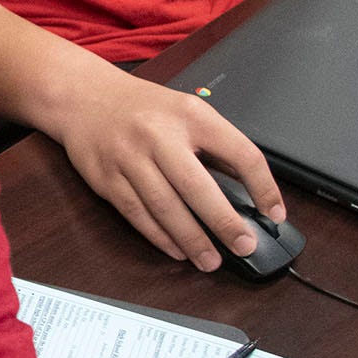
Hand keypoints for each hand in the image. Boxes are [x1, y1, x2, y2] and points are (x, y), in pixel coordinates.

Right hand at [44, 57, 284, 270]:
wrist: (84, 98)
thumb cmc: (142, 108)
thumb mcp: (187, 111)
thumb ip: (216, 146)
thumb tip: (250, 187)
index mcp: (190, 115)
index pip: (238, 152)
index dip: (262, 186)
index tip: (274, 212)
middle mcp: (158, 135)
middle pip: (197, 186)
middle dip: (224, 222)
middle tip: (244, 246)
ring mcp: (128, 158)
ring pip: (164, 206)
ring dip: (191, 239)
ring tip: (211, 260)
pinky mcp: (107, 178)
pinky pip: (137, 214)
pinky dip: (159, 236)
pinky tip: (177, 250)